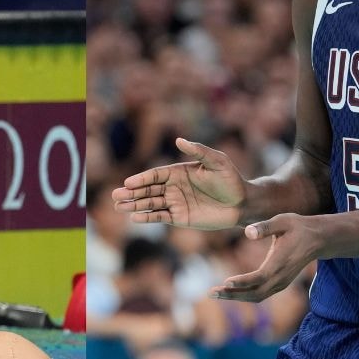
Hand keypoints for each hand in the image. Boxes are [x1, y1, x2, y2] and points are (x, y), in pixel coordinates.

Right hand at [113, 137, 244, 229]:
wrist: (243, 203)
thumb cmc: (231, 179)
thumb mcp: (217, 161)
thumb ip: (198, 151)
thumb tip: (178, 140)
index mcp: (178, 172)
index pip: (155, 175)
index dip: (141, 179)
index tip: (128, 183)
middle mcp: (173, 187)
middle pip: (147, 190)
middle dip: (131, 193)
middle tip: (115, 196)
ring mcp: (175, 202)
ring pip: (150, 203)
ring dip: (134, 205)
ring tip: (118, 207)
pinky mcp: (180, 217)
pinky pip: (160, 217)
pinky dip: (147, 217)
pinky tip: (135, 218)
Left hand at [213, 213, 320, 302]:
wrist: (317, 239)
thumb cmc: (297, 227)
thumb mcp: (283, 221)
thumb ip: (265, 227)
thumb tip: (247, 232)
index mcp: (280, 262)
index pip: (259, 277)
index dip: (242, 282)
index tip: (226, 282)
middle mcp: (281, 277)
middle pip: (255, 293)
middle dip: (232, 294)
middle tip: (211, 292)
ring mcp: (281, 283)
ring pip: (257, 297)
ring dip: (236, 297)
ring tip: (215, 292)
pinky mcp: (280, 283)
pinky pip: (260, 294)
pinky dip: (244, 295)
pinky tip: (229, 290)